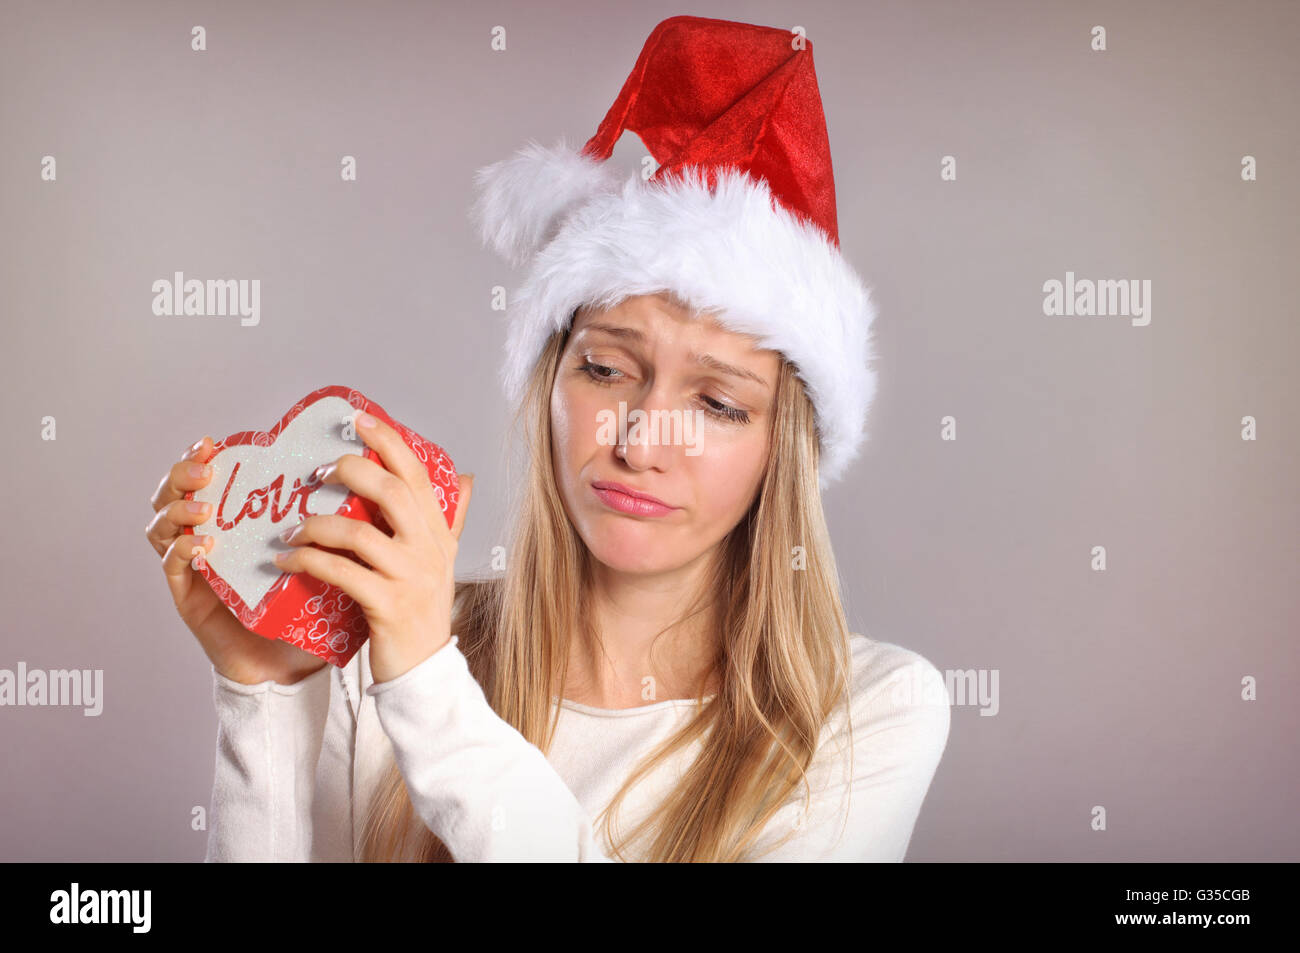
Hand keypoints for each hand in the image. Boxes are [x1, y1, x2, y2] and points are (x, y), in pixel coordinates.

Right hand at [146, 436, 328, 685]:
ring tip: (205, 507)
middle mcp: (205, 539)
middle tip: (205, 467)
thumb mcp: (318, 554)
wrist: (295, 662)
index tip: (212, 441)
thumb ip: (326, 519)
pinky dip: (183, 551)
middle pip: (170, 495)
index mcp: (233, 523)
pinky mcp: (188, 599)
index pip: (202, 480)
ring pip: (161, 527)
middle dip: (180, 475)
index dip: (198, 457)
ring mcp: (192, 569)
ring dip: (178, 510)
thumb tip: (363, 475)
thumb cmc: (306, 605)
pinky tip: (204, 545)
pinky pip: (171, 567)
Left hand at [271, 412, 473, 684]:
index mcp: (439, 533)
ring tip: (291, 528)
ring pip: (359, 533)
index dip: (388, 442)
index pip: (417, 474)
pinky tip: (287, 560)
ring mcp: (410, 578)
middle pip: (391, 492)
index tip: (358, 419)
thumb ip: (450, 520)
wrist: (424, 670)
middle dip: (349, 472)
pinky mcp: (387, 606)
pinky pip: (341, 572)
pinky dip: (308, 561)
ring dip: (316, 525)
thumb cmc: (422, 612)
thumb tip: (466, 478)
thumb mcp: (443, 561)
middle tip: (315, 473)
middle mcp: (430, 550)